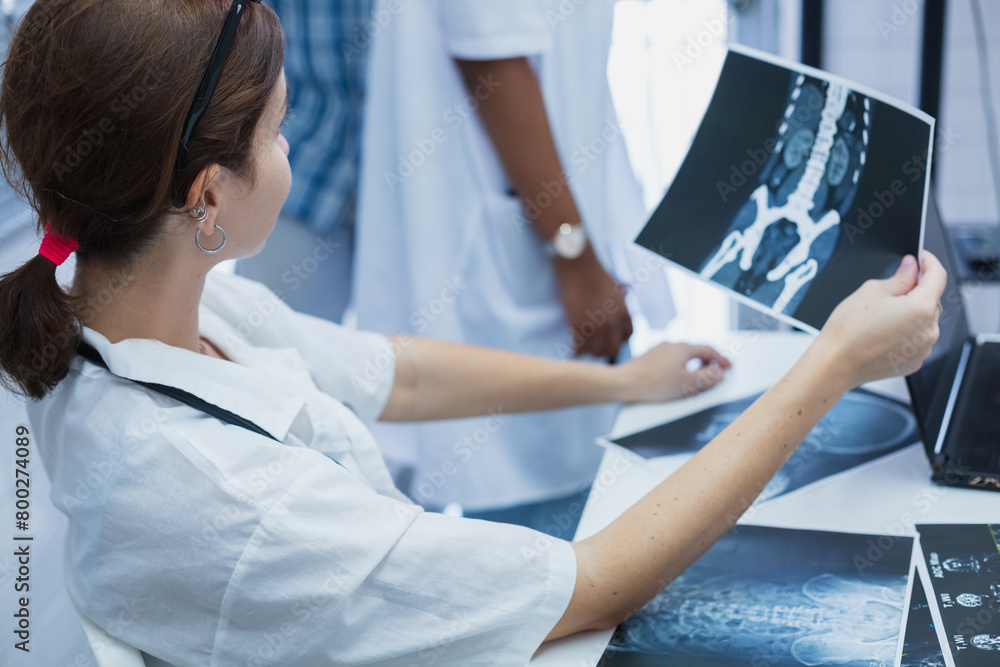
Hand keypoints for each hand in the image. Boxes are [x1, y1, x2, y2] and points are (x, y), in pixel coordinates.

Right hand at [554, 248, 632, 358]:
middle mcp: (612, 323)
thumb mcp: (615, 292)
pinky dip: (577, 351)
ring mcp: (595, 326)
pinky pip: (579, 347)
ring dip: (591, 353)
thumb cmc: (595, 274)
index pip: (627, 336)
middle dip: (605, 352)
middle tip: (597, 350)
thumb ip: (616, 308)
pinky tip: (574, 350)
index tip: (611, 341)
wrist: (579, 267)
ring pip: (596, 351)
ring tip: (585, 351)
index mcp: (623, 312)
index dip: (619, 341)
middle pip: (613, 349)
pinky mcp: (578, 326)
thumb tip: (613, 320)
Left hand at [619, 342, 730, 402]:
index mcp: (683, 348)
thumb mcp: (688, 384)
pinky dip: (680, 366)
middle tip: (714, 372)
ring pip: (682, 356)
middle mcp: (671, 345)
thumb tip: (719, 373)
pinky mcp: (650, 358)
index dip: (720, 359)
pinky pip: (671, 360)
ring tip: (697, 377)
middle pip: (695, 351)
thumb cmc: (656, 383)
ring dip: (693, 364)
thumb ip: (707, 378)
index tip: (727, 367)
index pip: (708, 350)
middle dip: (707, 361)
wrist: (627, 382)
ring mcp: (659, 350)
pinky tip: (677, 378)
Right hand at [814, 251, 945, 389]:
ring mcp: (923, 349)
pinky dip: (907, 333)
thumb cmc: (848, 331)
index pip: (938, 276)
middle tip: (891, 290)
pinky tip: (884, 332)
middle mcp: (928, 331)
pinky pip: (917, 340)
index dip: (929, 262)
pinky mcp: (914, 362)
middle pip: (931, 300)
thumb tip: (911, 268)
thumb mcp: (872, 291)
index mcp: (921, 308)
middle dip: (916, 291)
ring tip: (882, 317)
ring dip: (911, 313)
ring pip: (925, 321)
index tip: (922, 258)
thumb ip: (900, 277)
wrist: (835, 363)